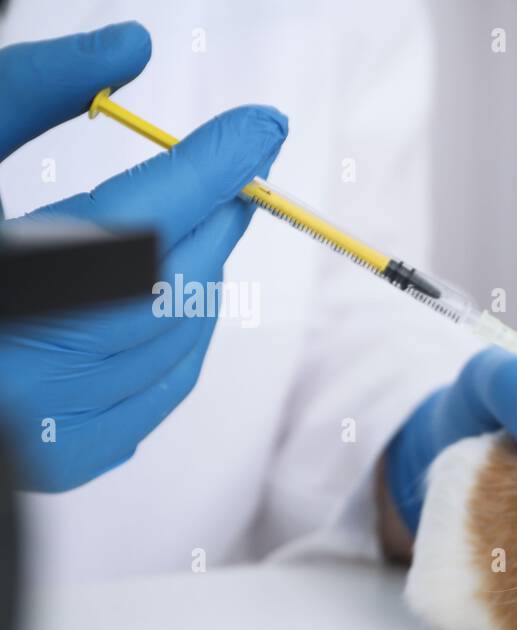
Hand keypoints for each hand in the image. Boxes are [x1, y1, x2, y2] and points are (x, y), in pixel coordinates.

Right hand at [0, 22, 287, 490]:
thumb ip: (30, 91)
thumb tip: (134, 47)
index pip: (129, 222)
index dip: (205, 170)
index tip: (262, 126)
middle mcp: (15, 379)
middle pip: (163, 288)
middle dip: (212, 218)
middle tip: (241, 170)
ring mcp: (41, 436)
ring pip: (173, 343)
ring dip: (202, 272)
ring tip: (205, 221)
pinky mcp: (61, 465)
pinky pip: (159, 393)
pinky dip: (181, 335)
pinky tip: (176, 294)